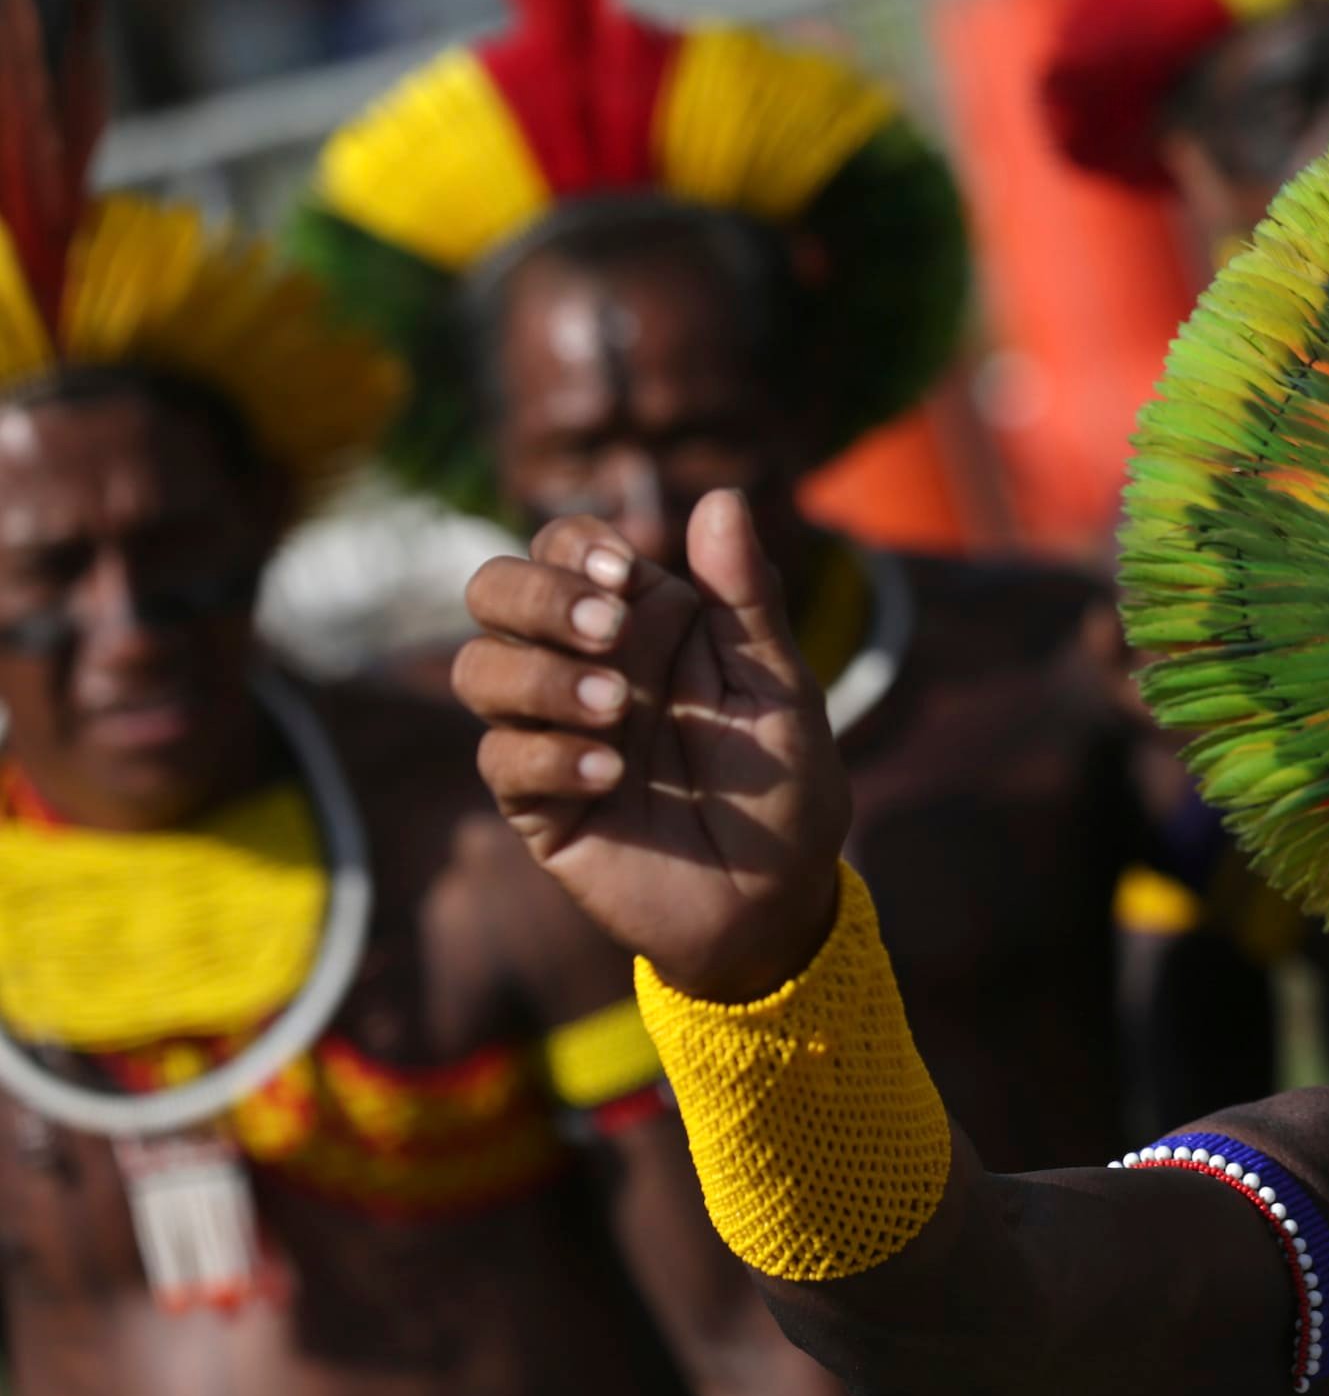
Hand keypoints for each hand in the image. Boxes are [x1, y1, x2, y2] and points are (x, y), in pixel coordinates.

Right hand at [455, 492, 852, 999]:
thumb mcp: (779, 688)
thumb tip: (724, 496)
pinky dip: (550, 756)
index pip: (562, 548)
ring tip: (615, 708)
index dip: (573, 548)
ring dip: (539, 676)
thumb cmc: (783, 786)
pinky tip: (608, 774)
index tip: (625, 575)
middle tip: (606, 629)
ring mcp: (552, 732)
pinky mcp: (537, 803)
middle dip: (535, 596)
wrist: (775, 899)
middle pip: (493, 592)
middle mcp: (583, 666)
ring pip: (478, 671)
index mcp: (641, 622)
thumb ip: (747, 600)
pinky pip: (502, 761)